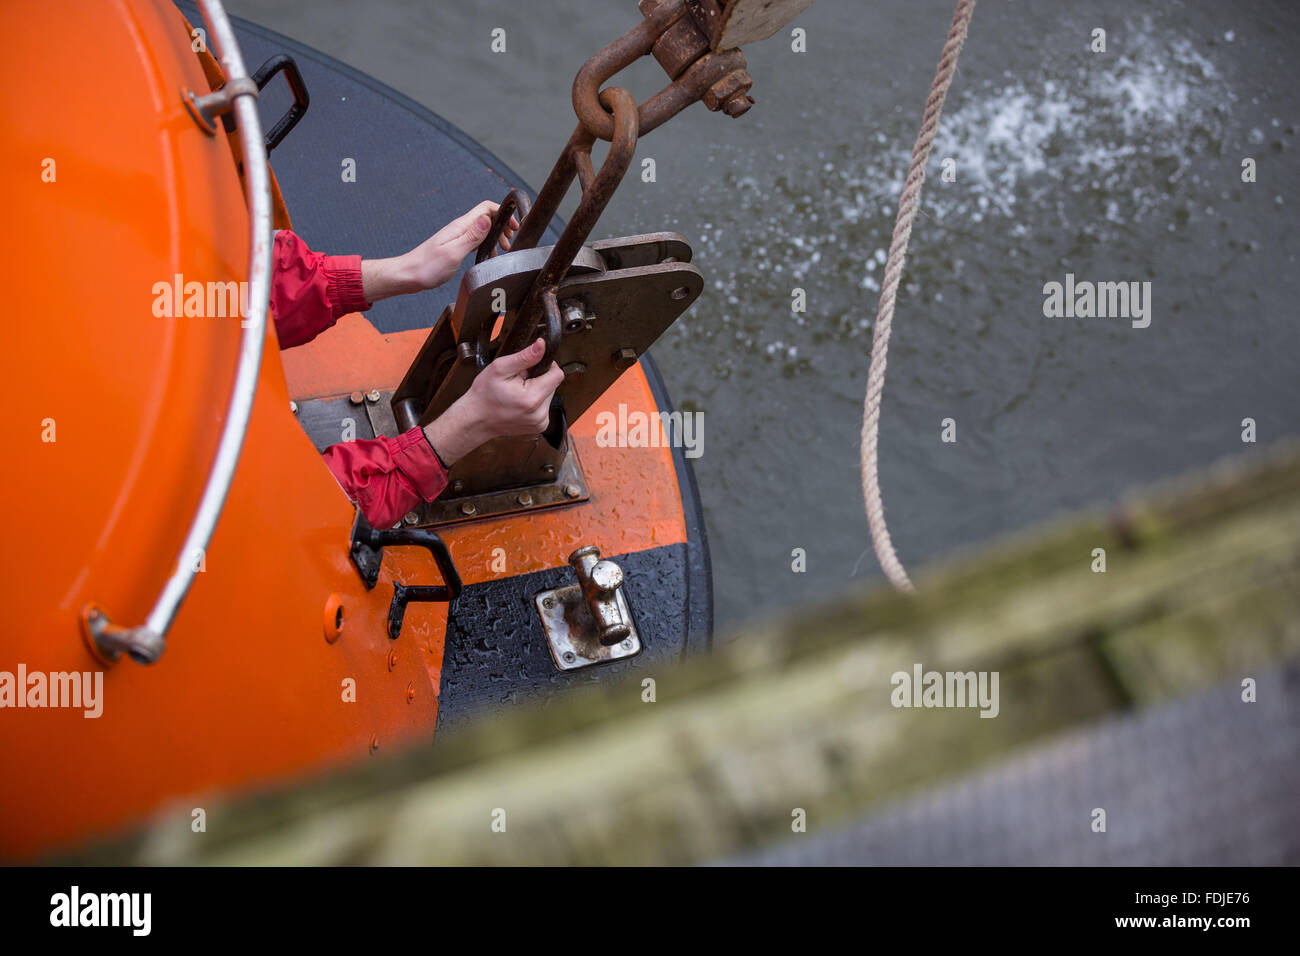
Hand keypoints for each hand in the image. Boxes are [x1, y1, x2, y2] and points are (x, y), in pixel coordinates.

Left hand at [360, 200, 519, 301]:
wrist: (409, 275)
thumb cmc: (428, 267)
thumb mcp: (454, 252)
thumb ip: (472, 236)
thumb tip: (488, 219)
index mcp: (461, 226)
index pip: (486, 208)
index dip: (503, 213)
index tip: (515, 226)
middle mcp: (460, 228)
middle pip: (487, 217)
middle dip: (503, 226)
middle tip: (510, 242)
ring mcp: (457, 236)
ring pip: (483, 229)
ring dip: (496, 237)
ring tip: (503, 251)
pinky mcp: (455, 245)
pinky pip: (476, 240)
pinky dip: (487, 245)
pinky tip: (489, 256)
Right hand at [422, 339, 562, 465]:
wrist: (475, 420)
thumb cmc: (484, 395)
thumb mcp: (500, 368)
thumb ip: (524, 356)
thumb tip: (541, 345)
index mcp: (532, 398)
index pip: (557, 374)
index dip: (546, 365)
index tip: (531, 367)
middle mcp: (540, 413)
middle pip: (553, 384)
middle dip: (537, 378)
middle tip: (518, 381)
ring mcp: (540, 422)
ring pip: (549, 395)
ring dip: (536, 390)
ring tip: (517, 392)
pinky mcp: (539, 426)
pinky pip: (544, 406)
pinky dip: (534, 402)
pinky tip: (519, 402)